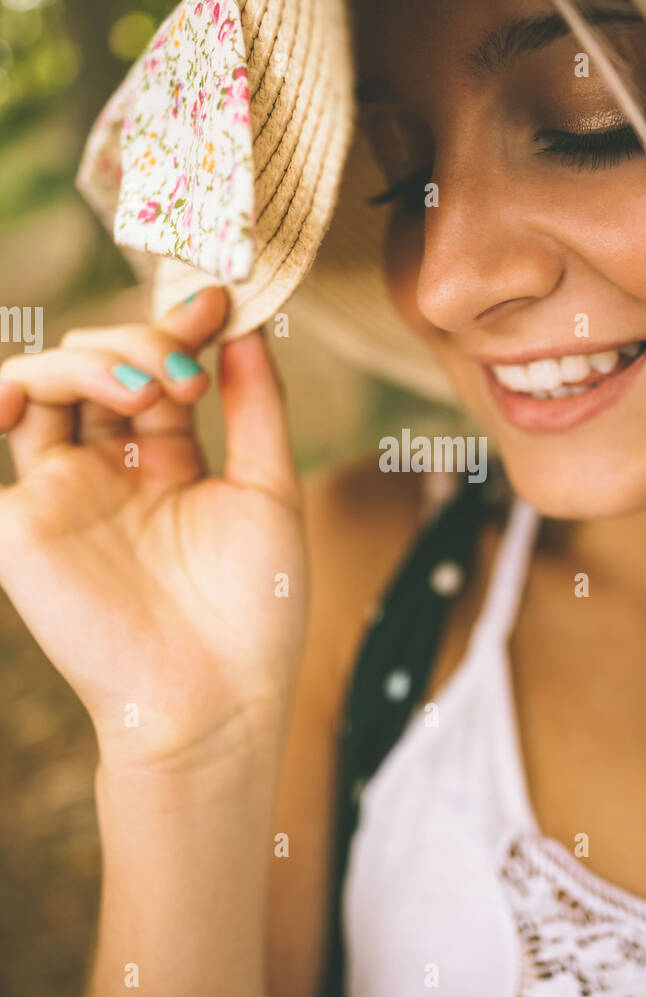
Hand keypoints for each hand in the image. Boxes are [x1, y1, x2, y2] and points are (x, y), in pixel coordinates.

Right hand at [0, 287, 305, 772]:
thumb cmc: (253, 607)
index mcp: (168, 460)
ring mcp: (61, 492)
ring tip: (142, 389)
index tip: (219, 299)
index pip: (156, 364)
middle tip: (185, 378)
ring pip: (42, 384)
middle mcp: (109, 468)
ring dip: (86, 359)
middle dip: (140, 342)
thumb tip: (251, 326)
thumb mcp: (269, 491)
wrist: (215, 697)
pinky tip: (19, 395)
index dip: (179, 324)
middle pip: (97, 362)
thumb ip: (258, 407)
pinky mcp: (19, 525)